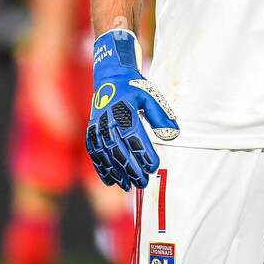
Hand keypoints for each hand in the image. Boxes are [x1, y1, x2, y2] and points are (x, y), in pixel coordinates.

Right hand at [85, 29, 179, 189]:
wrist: (110, 78)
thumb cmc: (134, 89)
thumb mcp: (151, 96)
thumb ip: (162, 116)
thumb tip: (172, 135)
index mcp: (125, 112)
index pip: (135, 138)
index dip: (144, 154)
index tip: (154, 166)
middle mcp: (108, 121)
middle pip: (119, 150)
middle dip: (131, 168)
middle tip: (143, 183)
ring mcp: (97, 128)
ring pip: (105, 155)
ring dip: (116, 172)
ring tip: (127, 186)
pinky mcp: (91, 132)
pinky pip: (94, 154)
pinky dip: (101, 168)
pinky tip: (110, 181)